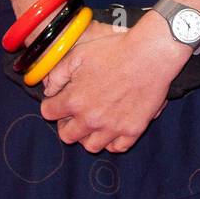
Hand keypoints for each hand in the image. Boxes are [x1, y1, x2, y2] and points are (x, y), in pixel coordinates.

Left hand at [39, 14, 188, 153]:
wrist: (151, 55)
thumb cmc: (116, 51)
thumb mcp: (80, 53)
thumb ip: (58, 74)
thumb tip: (49, 90)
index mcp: (74, 100)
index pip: (48, 113)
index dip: (52, 105)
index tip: (60, 100)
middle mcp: (91, 119)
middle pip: (67, 136)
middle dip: (67, 124)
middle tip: (77, 113)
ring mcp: (113, 127)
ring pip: (91, 146)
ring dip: (89, 136)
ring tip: (95, 123)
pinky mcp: (133, 130)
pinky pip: (118, 147)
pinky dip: (113, 141)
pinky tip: (114, 128)